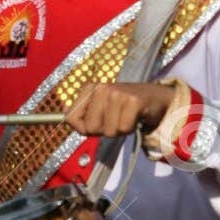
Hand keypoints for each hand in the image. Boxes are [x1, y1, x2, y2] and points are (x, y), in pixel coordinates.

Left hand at [65, 78, 191, 139]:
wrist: (156, 98)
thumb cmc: (124, 108)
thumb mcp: (99, 110)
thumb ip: (80, 117)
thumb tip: (64, 116)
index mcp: (89, 89)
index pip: (70, 117)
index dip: (84, 127)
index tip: (98, 120)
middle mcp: (101, 88)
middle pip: (90, 128)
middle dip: (104, 130)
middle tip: (117, 118)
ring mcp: (117, 93)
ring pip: (108, 131)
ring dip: (119, 130)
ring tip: (127, 117)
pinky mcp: (133, 100)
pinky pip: (124, 128)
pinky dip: (130, 129)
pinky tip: (136, 117)